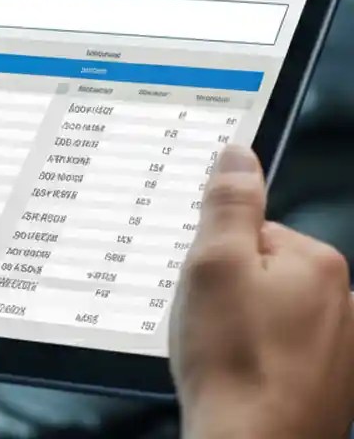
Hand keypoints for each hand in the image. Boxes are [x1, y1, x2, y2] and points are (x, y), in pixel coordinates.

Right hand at [171, 145, 353, 438]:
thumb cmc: (234, 365)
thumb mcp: (212, 265)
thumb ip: (227, 204)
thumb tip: (238, 156)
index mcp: (319, 262)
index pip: (252, 232)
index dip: (213, 256)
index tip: (202, 284)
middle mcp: (342, 301)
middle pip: (263, 273)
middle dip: (227, 293)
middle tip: (206, 323)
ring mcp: (339, 347)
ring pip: (270, 317)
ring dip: (240, 330)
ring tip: (219, 355)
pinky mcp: (327, 384)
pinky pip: (280, 355)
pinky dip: (256, 362)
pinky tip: (237, 377)